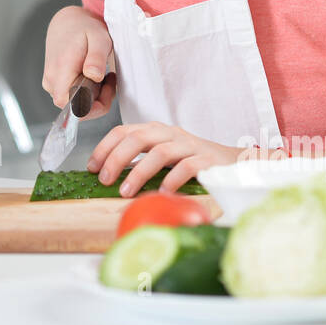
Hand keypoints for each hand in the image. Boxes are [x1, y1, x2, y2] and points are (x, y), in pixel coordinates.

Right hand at [42, 6, 115, 118]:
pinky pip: (71, 99)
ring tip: (103, 75)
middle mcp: (51, 79)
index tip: (106, 88)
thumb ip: (96, 57)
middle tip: (109, 80)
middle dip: (97, 101)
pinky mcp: (54, 84)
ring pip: (74, 106)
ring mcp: (50, 83)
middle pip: (74, 109)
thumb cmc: (84, 29)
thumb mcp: (98, 37)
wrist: (67, 23)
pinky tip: (94, 77)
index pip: (69, 105)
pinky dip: (87, 93)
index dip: (90, 107)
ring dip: (93, 97)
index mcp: (61, 68)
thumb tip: (94, 76)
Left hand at [87, 122, 247, 195]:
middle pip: (138, 138)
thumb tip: (109, 176)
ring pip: (160, 152)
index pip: (124, 131)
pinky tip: (163, 194)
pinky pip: (187, 167)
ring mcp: (190, 146)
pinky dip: (172, 180)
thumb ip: (140, 160)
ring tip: (125, 192)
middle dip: (117, 158)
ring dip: (139, 172)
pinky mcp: (208, 161)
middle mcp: (171, 134)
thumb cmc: (191, 161)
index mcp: (156, 130)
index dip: (105, 147)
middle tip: (104, 180)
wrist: (233, 162)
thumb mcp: (163, 155)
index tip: (92, 167)